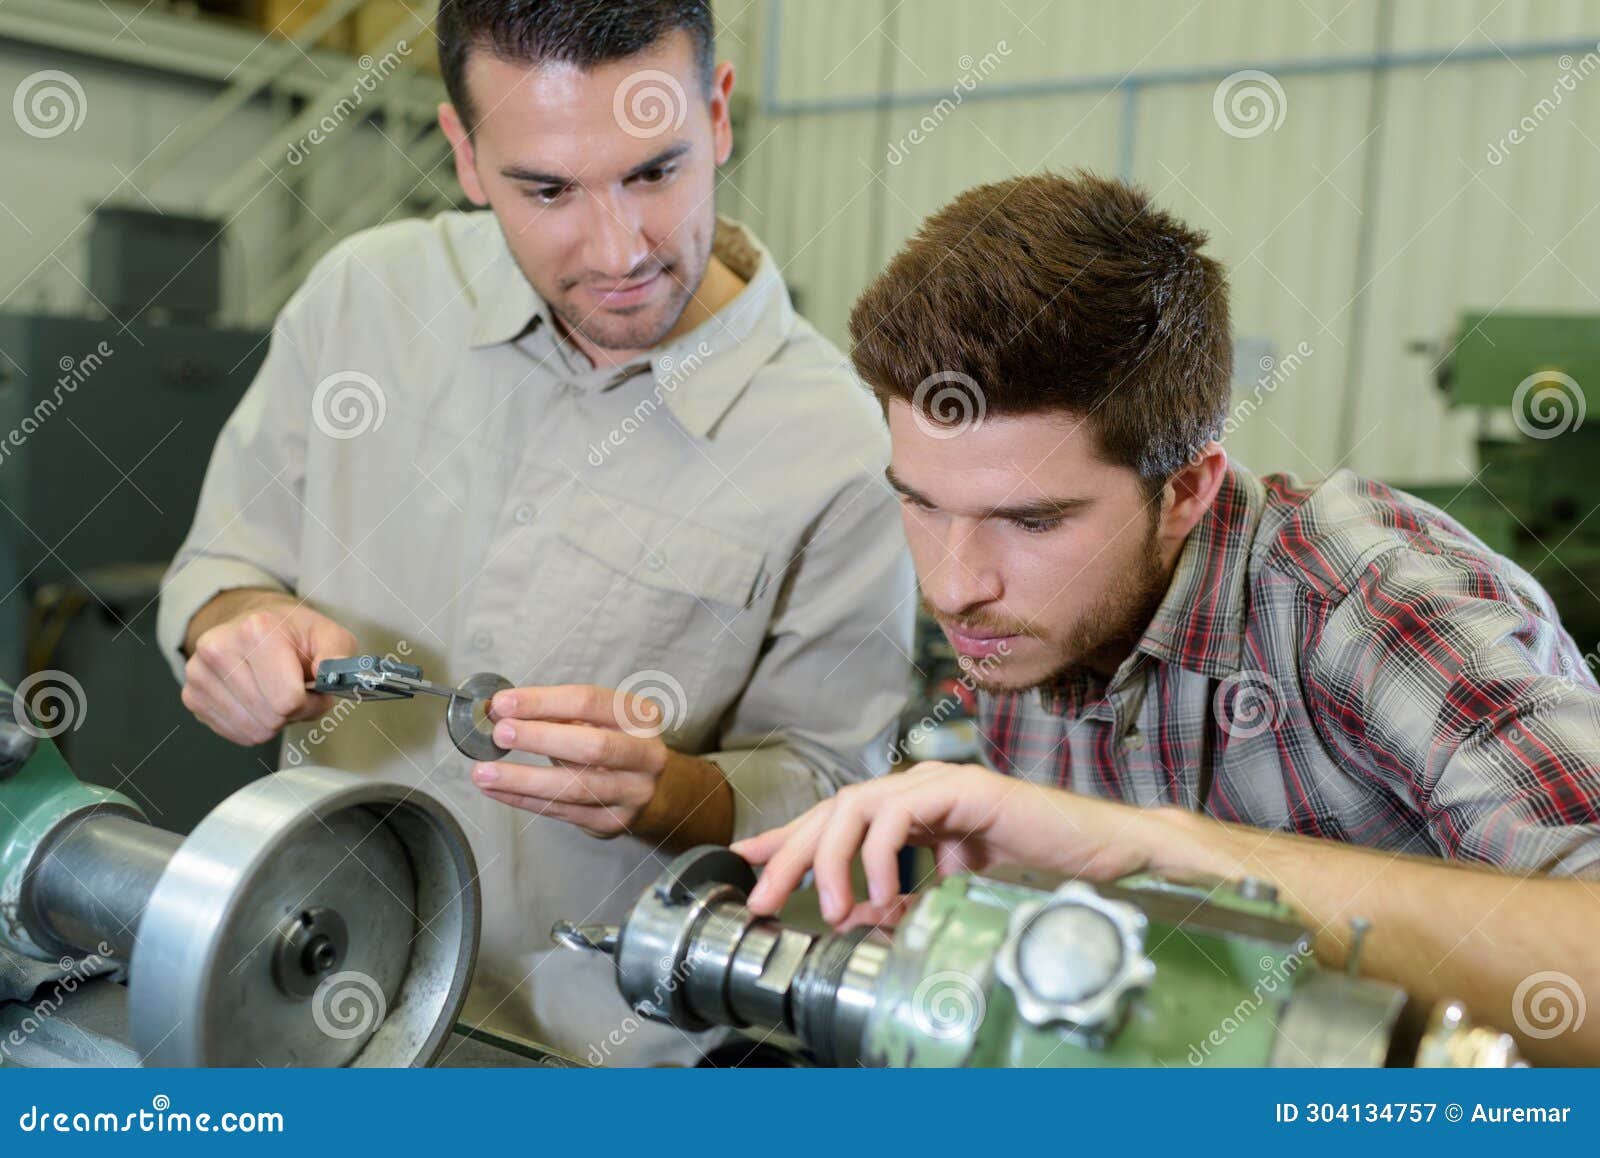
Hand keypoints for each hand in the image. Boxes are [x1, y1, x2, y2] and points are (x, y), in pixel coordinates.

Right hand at [181, 590, 357, 745]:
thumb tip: (328, 677)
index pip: (288, 700)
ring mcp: (199, 674)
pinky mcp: (192, 696)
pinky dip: (253, 725)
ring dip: (273, 721)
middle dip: (292, 712)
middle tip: (295, 690)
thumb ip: (338, 656)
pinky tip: (256, 701)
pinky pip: (235, 734)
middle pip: (270, 718)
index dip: (310, 703)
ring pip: (253, 731)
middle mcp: (218, 649)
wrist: (251, 624)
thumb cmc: (292, 634)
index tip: (312, 688)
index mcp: (256, 630)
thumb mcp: (329, 635)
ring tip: (274, 693)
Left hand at [472, 684, 731, 845]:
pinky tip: (496, 791)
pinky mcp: (612, 822)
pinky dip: (524, 800)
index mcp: (640, 716)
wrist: (652, 790)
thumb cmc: (613, 743)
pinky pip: (562, 811)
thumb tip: (501, 711)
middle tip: (499, 734)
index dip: (543, 701)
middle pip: (592, 746)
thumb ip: (557, 714)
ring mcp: (633, 792)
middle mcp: (645, 754)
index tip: (503, 703)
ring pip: (575, 787)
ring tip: (483, 773)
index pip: (589, 702)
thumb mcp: (598, 720)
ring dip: (523, 779)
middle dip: (540, 738)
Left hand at [731, 762, 1178, 927]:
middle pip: (833, 809)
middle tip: (763, 897)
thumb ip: (911, 901)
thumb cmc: (1038, 870)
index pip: (836, 819)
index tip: (744, 862)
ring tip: (834, 910)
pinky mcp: (964, 789)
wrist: (1102, 858)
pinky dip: (881, 857)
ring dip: (834, 860)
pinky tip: (883, 896)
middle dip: (791, 854)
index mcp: (913, 810)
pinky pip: (901, 814)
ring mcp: (940, 784)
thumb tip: (863, 924)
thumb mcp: (956, 893)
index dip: (788, 838)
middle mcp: (919, 790)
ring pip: (857, 806)